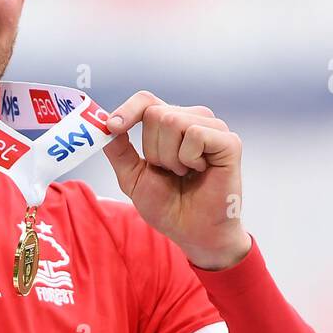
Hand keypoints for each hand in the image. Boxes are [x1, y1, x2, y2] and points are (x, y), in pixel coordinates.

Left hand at [102, 90, 250, 269]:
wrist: (193, 232)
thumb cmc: (168, 206)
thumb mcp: (133, 177)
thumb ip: (119, 150)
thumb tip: (104, 124)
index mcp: (170, 124)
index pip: (146, 100)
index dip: (128, 110)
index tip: (113, 127)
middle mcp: (192, 119)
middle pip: (154, 113)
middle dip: (152, 150)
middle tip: (169, 171)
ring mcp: (213, 128)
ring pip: (172, 121)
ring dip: (169, 157)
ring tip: (184, 173)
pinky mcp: (229, 142)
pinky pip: (195, 134)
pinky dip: (189, 158)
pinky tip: (200, 171)